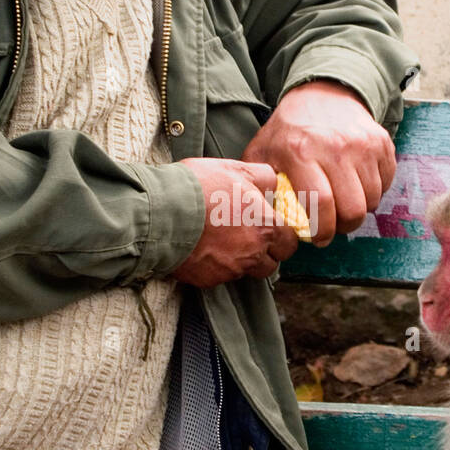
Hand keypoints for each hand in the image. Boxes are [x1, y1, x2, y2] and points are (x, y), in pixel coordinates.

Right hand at [170, 158, 299, 287]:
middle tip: (249, 237)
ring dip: (241, 260)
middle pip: (271, 263)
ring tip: (224, 241)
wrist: (159, 212)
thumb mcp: (235, 169)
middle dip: (265, 253)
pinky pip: (220, 276)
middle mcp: (253, 253)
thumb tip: (274, 183)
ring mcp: (231, 269)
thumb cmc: (198, 188)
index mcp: (265, 227)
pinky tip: (204, 248)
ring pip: (246, 271)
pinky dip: (216, 266)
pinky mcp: (209, 279)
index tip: (272, 228)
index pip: (289, 243)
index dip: (282, 236)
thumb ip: (263, 177)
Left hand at [240, 81, 395, 245]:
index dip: (323, 230)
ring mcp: (362, 143)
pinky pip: (386, 183)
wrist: (322, 95)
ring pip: (372, 199)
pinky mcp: (381, 142)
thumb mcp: (263, 152)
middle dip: (345, 226)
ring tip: (343, 203)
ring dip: (360, 209)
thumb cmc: (289, 132)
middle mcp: (335, 147)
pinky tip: (357, 185)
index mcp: (300, 152)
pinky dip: (374, 191)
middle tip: (335, 225)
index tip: (319, 238)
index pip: (321, 205)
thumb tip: (259, 218)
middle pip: (353, 209)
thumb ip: (259, 184)